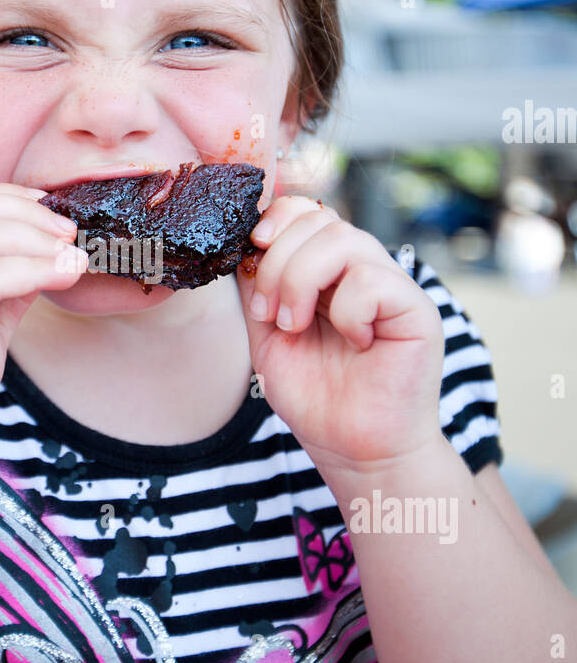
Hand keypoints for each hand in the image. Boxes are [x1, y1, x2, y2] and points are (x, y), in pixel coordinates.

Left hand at [236, 194, 444, 475]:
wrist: (354, 450)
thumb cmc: (317, 398)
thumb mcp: (269, 335)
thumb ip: (258, 287)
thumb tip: (244, 242)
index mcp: (329, 271)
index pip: (306, 212)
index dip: (275, 219)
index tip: (251, 254)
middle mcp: (363, 269)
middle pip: (319, 219)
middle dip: (278, 261)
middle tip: (270, 314)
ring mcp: (393, 286)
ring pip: (344, 239)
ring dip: (301, 281)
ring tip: (296, 327)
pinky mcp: (417, 309)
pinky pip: (372, 280)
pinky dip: (346, 311)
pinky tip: (352, 343)